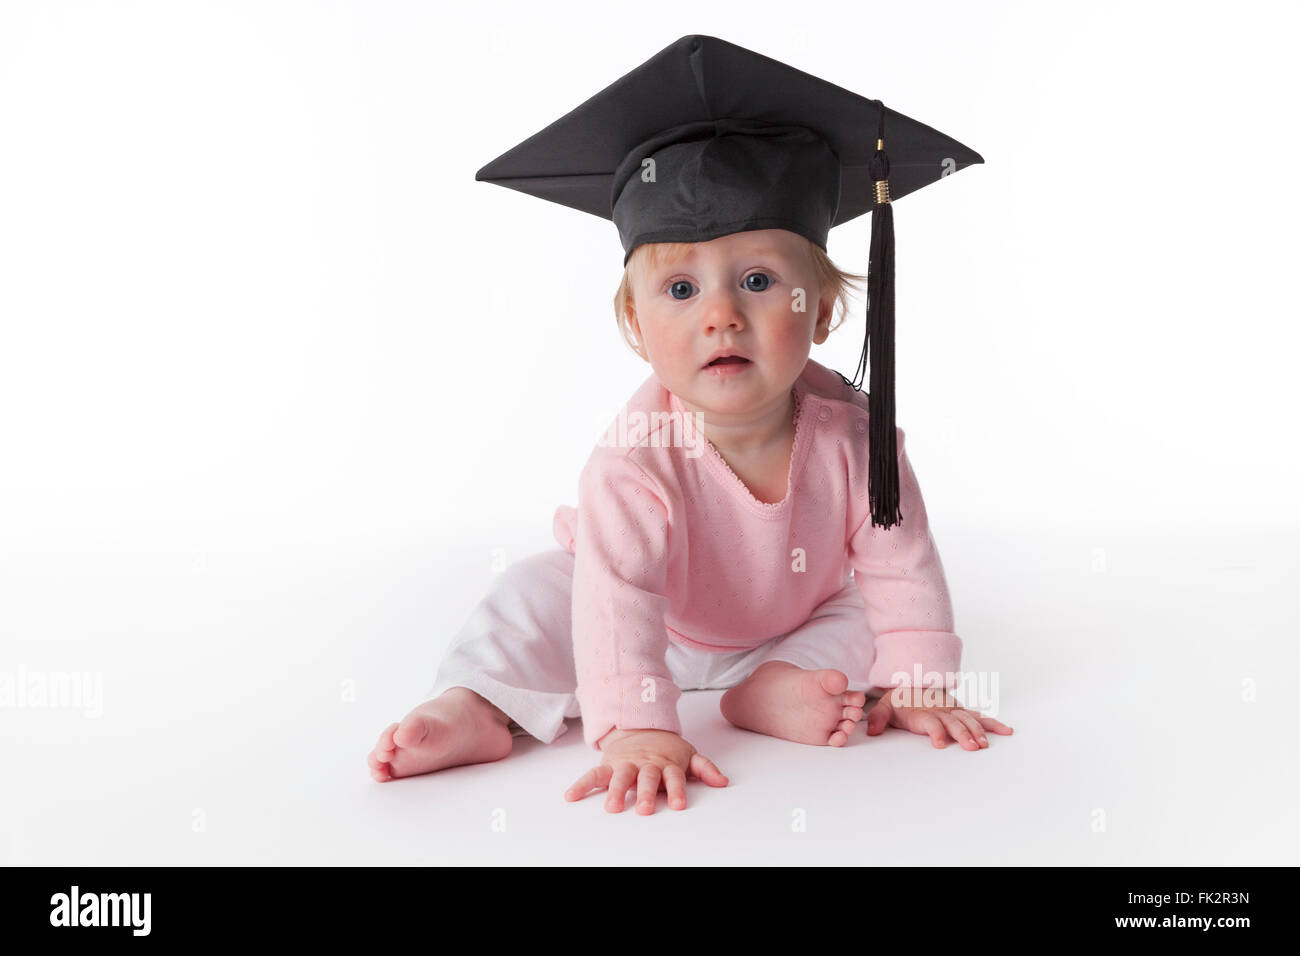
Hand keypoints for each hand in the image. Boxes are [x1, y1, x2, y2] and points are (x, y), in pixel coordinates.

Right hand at [563, 728, 728, 813]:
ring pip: (620, 777)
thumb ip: (705, 769)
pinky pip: (594, 774)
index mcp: (666, 763)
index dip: (677, 790)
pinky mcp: (609, 764)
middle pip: (646, 778)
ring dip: (615, 791)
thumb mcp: (688, 754)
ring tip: (612, 807)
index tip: (679, 805)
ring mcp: (626, 764)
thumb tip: (723, 782)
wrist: (638, 726)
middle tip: (644, 809)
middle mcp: (646, 764)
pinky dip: (582, 784)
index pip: (674, 777)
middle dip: (645, 793)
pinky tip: (571, 796)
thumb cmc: (665, 748)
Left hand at [864, 686, 1013, 749]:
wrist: (913, 682)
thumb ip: (878, 718)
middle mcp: (941, 711)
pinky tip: (1007, 731)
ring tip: (984, 745)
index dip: (935, 732)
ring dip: (978, 732)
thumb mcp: (885, 706)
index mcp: (923, 712)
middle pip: (954, 723)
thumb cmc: (900, 700)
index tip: (939, 743)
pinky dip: (993, 724)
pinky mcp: (962, 712)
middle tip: (971, 747)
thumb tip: (871, 730)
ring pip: (968, 721)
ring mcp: (953, 711)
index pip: (930, 722)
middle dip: (963, 735)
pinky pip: (979, 717)